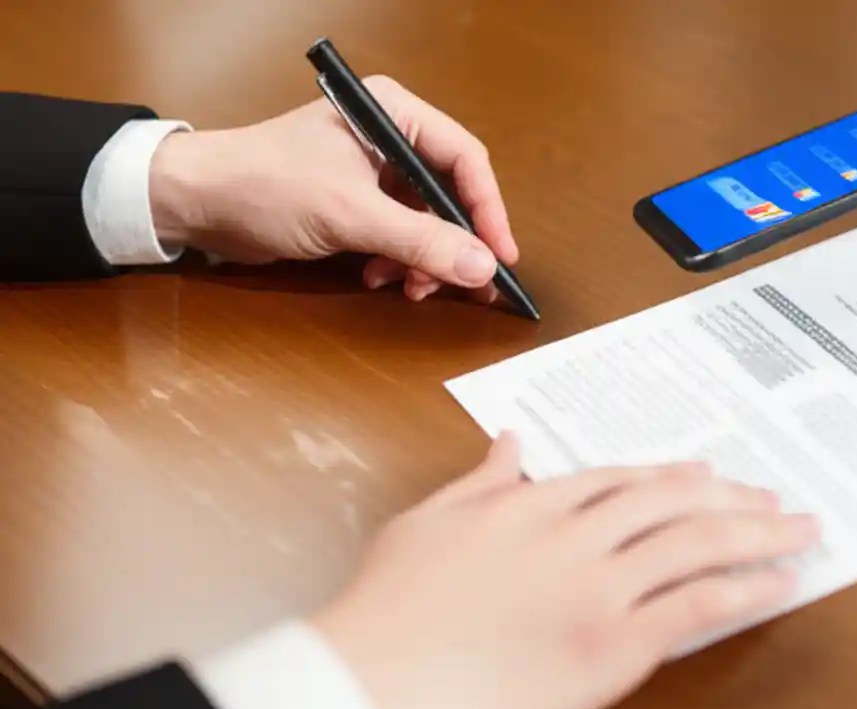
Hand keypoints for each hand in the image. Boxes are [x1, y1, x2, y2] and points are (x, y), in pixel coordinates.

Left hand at [148, 76, 516, 300]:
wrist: (195, 203)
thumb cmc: (263, 184)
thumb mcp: (351, 215)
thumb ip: (421, 242)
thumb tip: (482, 266)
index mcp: (393, 114)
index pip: (465, 159)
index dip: (488, 210)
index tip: (500, 255)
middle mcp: (388, 136)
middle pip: (449, 194)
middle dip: (454, 243)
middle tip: (466, 284)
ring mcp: (371, 170)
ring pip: (426, 220)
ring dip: (423, 258)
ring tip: (409, 285)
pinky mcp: (355, 200)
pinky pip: (399, 233)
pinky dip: (398, 260)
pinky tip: (379, 277)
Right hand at [312, 434, 819, 708]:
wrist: (376, 676)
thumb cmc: (390, 609)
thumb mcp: (428, 523)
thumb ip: (480, 480)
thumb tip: (510, 440)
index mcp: (532, 504)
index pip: (620, 479)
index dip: (673, 477)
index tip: (708, 475)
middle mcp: (575, 535)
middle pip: (674, 503)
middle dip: (733, 498)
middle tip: (774, 499)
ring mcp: (598, 588)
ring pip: (698, 545)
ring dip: (758, 534)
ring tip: (799, 530)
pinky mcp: (612, 644)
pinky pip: (697, 608)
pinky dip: (745, 590)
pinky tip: (778, 583)